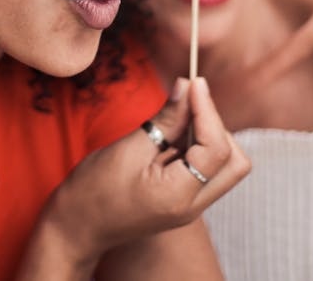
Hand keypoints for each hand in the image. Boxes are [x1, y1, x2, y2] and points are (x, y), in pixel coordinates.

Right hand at [18, 78, 249, 277]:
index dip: (208, 110)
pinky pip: (207, 170)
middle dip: (217, 127)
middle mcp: (193, 207)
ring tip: (175, 120)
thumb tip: (187, 86)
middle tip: (188, 104)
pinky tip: (171, 134)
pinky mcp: (185, 201)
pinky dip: (197, 147)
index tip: (194, 83)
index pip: (217, 149)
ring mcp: (191, 207)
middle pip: (236, 163)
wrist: (77, 228)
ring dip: (209, 135)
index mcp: (178, 197)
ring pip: (226, 166)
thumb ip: (164, 120)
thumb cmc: (93, 191)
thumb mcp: (128, 149)